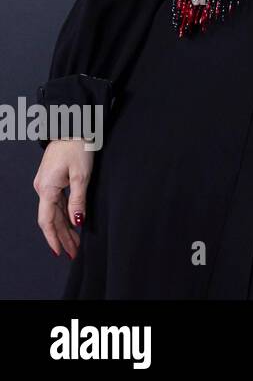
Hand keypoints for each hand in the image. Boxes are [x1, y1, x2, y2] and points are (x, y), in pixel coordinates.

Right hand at [34, 139, 93, 258]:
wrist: (72, 127)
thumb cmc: (77, 147)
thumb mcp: (82, 175)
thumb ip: (78, 201)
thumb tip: (76, 223)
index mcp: (47, 189)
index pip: (47, 221)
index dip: (54, 238)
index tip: (61, 252)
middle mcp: (42, 188)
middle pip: (51, 219)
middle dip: (62, 237)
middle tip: (73, 253)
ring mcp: (46, 184)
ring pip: (54, 212)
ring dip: (64, 228)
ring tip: (74, 243)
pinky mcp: (52, 179)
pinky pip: (56, 203)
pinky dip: (64, 215)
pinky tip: (71, 224)